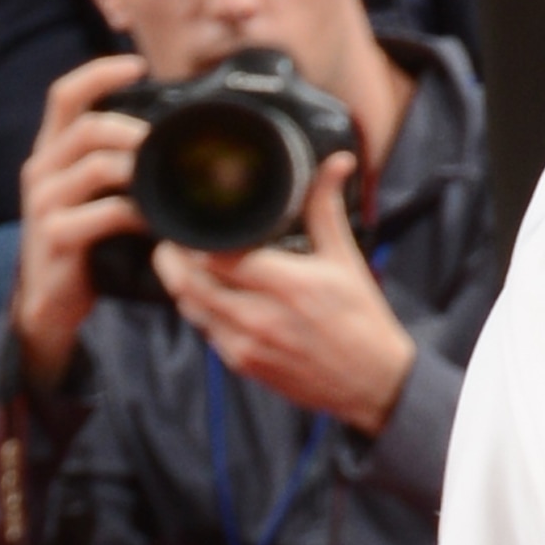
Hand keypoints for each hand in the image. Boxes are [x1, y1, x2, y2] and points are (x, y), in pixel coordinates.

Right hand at [11, 53, 152, 394]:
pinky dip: (139, 213)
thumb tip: (184, 139)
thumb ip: (125, 164)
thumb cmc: (88, 241)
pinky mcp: (55, 236)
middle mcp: (42, 169)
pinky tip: (161, 222)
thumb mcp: (99, 194)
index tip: (138, 64)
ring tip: (175, 179)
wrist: (50, 301)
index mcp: (53, 151)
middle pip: (88, 126)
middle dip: (137, 129)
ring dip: (143, 168)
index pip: (64, 95)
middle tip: (176, 142)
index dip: (98, 73)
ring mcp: (45, 202)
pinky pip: (103, 214)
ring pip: (97, 165)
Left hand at [156, 157, 419, 435]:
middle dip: (171, 257)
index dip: (194, 237)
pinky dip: (202, 311)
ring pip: (189, 306)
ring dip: (182, 284)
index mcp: (289, 285)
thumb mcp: (346, 260)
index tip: (191, 222)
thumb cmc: (362, 319)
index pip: (215, 255)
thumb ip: (326, 209)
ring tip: (187, 265)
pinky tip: (212, 297)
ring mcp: (247, 344)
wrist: (373, 382)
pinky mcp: (242, 364)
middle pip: (188, 282)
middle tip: (172, 240)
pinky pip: (204, 331)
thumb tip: (336, 162)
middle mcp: (262, 317)